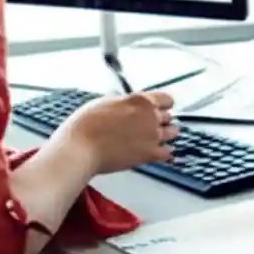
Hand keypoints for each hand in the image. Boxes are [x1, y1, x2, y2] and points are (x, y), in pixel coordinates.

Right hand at [53, 91, 178, 174]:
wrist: (80, 149)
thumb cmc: (85, 127)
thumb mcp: (103, 102)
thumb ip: (122, 102)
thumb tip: (124, 102)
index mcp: (140, 100)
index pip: (166, 99)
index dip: (162, 105)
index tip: (159, 109)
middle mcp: (150, 115)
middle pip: (169, 116)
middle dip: (160, 121)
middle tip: (149, 126)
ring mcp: (153, 134)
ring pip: (173, 132)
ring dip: (165, 135)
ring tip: (153, 139)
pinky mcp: (150, 153)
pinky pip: (168, 153)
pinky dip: (164, 153)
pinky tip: (157, 153)